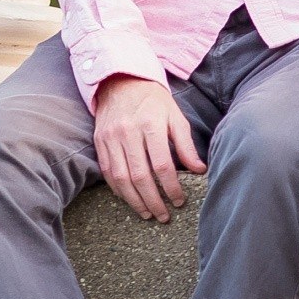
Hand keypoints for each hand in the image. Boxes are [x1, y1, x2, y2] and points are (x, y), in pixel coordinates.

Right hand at [92, 74, 203, 222]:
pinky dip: (117, 189)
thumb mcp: (176, 117)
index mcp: (150, 125)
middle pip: (140, 176)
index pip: (162, 165)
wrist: (121, 82)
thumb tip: (199, 170)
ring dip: (134, 200)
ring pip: (120, 178)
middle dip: (153, 200)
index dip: (171, 187)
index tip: (179, 201)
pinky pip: (107, 172)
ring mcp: (110, 138)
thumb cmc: (154, 101)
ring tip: (147, 214)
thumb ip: (186, 145)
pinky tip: (129, 198)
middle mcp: (127, 133)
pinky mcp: (98, 142)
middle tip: (164, 216)